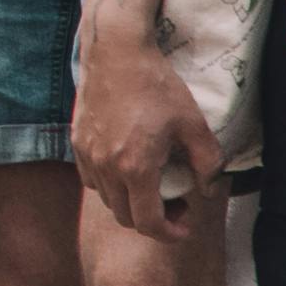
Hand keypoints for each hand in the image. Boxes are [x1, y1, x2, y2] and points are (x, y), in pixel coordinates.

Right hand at [70, 18, 219, 244]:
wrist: (116, 51)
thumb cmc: (157, 84)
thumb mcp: (194, 124)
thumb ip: (208, 163)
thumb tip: (207, 190)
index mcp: (136, 167)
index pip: (148, 223)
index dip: (170, 234)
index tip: (185, 227)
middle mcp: (106, 166)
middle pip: (125, 217)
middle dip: (153, 221)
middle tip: (176, 205)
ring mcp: (87, 154)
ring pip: (106, 200)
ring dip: (130, 204)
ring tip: (152, 187)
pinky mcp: (77, 141)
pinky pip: (91, 179)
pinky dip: (110, 185)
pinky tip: (127, 168)